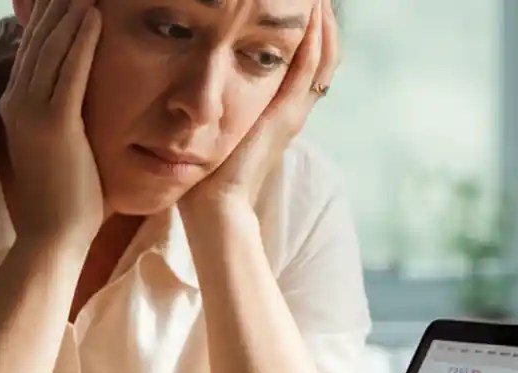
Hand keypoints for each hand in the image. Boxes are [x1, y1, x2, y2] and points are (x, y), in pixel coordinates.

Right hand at [0, 0, 104, 246]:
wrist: (53, 236)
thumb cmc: (63, 197)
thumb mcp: (58, 145)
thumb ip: (62, 114)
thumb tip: (77, 95)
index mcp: (15, 105)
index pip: (31, 47)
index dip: (47, 15)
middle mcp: (16, 102)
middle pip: (37, 38)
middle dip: (56, 3)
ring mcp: (32, 113)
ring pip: (50, 48)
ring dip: (70, 12)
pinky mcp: (54, 125)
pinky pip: (69, 72)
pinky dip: (81, 40)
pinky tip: (94, 16)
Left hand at [181, 0, 338, 213]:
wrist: (216, 207)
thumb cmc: (207, 176)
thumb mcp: (217, 131)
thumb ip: (216, 109)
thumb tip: (194, 91)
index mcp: (279, 113)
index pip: (305, 64)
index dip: (308, 33)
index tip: (300, 6)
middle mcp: (293, 110)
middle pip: (323, 56)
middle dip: (321, 22)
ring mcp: (293, 112)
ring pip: (323, 58)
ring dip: (322, 24)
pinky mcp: (286, 115)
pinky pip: (309, 69)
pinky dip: (314, 40)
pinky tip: (312, 16)